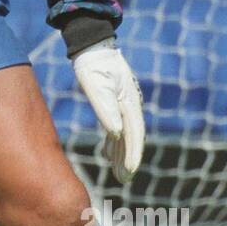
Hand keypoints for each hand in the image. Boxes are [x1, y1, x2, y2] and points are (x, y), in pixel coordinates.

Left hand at [71, 37, 144, 182]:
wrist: (92, 45)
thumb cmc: (93, 65)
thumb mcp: (96, 87)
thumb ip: (106, 110)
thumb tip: (117, 134)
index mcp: (130, 103)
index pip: (135, 135)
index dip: (133, 156)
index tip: (129, 174)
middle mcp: (131, 105)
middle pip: (133, 137)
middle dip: (130, 160)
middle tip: (124, 180)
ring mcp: (125, 104)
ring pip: (126, 134)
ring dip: (123, 154)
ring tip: (119, 174)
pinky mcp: (116, 101)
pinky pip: (118, 126)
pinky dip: (115, 142)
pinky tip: (109, 154)